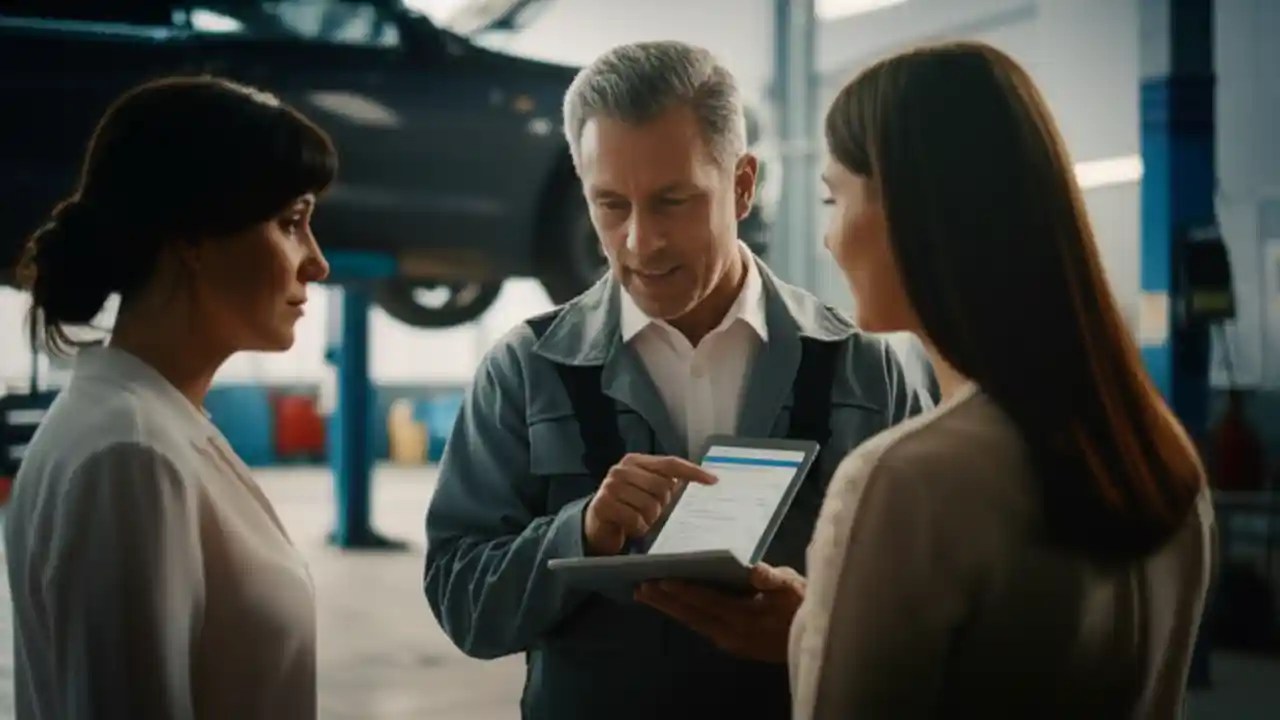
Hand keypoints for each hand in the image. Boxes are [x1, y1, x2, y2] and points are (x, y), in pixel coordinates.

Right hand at [584, 453, 717, 555]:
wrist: (596, 526)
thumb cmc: (627, 508)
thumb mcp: (646, 492)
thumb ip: (665, 484)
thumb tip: (702, 484)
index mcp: (636, 461)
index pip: (670, 463)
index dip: (692, 472)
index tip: (713, 481)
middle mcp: (622, 469)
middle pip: (663, 486)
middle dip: (663, 506)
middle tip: (652, 513)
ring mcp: (611, 486)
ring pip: (650, 505)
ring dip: (649, 520)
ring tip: (640, 520)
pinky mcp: (604, 505)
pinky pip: (635, 519)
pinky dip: (638, 528)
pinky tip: (631, 528)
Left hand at [635, 563, 805, 663]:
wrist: (812, 638)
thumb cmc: (802, 604)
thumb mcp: (793, 586)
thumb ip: (773, 579)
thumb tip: (756, 571)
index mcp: (745, 617)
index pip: (708, 602)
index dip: (685, 591)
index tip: (661, 580)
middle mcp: (732, 633)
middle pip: (693, 616)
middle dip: (666, 602)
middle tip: (640, 587)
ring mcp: (730, 642)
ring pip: (694, 623)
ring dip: (670, 609)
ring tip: (645, 595)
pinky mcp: (730, 644)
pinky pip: (701, 627)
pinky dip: (684, 615)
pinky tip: (672, 606)